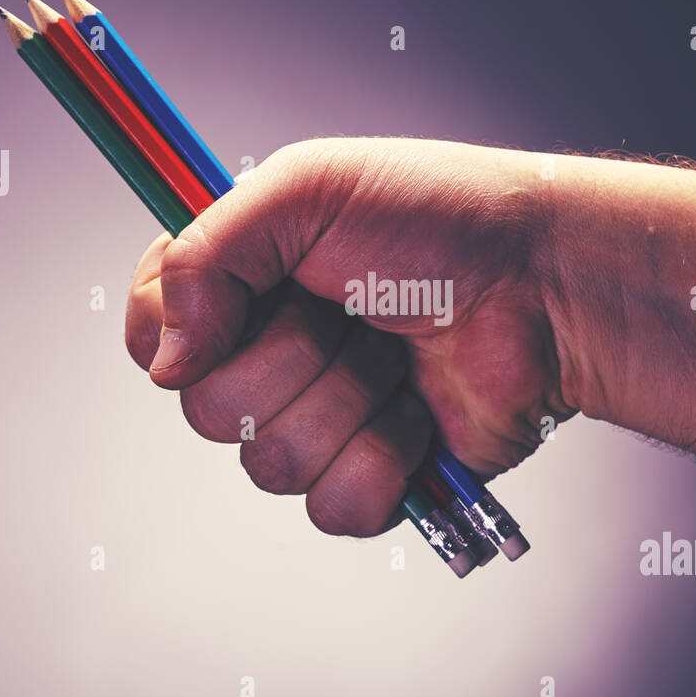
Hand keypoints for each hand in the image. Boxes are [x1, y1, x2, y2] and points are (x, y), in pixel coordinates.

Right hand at [125, 138, 580, 536]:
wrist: (545, 285)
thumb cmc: (441, 218)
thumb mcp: (306, 189)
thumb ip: (203, 258)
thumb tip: (164, 362)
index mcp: (242, 283)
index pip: (151, 332)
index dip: (177, 329)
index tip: (239, 297)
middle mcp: (269, 355)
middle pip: (207, 411)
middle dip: (295, 356)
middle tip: (355, 308)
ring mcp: (319, 420)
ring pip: (270, 464)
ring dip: (348, 400)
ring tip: (397, 350)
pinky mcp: (371, 476)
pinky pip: (330, 508)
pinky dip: (384, 457)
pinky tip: (420, 409)